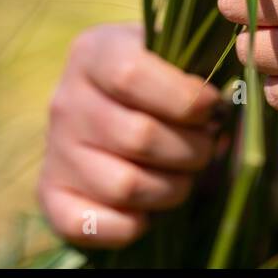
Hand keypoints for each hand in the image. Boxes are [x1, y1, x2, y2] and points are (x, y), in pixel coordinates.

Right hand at [38, 23, 219, 247]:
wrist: (113, 107)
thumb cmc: (160, 79)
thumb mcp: (174, 55)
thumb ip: (199, 67)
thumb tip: (227, 100)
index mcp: (94, 52)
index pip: (131, 75)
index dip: (184, 98)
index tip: (212, 107)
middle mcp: (65, 99)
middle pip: (138, 137)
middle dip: (191, 149)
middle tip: (207, 146)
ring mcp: (54, 149)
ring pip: (124, 185)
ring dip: (172, 188)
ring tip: (183, 174)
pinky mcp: (50, 193)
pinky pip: (89, 225)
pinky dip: (130, 225)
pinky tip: (148, 208)